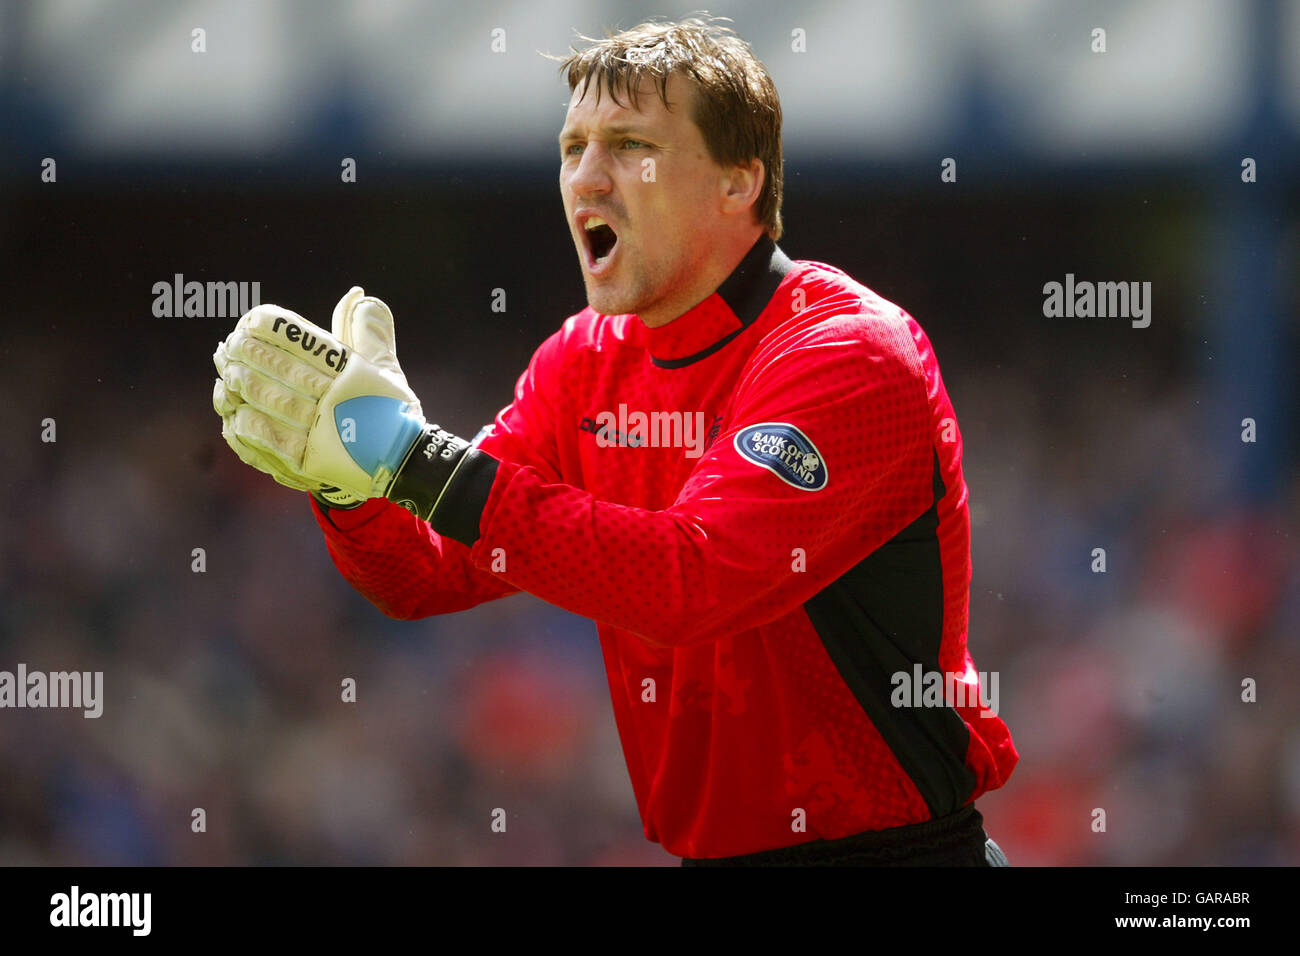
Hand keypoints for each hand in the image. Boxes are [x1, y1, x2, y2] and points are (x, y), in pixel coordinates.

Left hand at [213, 287, 467, 510]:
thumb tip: (360, 296)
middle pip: (284, 370)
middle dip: (251, 354)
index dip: (276, 329)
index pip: (309, 343)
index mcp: (354, 374)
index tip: (251, 320)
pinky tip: (235, 413)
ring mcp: (322, 431)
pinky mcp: (310, 461)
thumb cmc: (388, 412)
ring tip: (227, 372)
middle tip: (229, 344)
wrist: (403, 464)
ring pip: (272, 401)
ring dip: (245, 384)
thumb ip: (369, 332)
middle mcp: (337, 400)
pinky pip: (271, 438)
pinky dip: (248, 424)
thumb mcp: (385, 369)